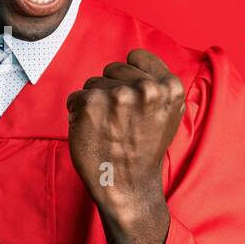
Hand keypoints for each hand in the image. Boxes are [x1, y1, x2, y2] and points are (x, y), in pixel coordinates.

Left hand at [66, 49, 185, 243]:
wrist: (128, 187)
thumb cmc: (144, 151)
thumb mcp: (169, 114)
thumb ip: (158, 84)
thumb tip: (136, 58)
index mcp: (169, 87)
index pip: (136, 57)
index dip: (130, 76)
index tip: (133, 99)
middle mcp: (145, 88)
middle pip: (112, 68)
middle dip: (111, 90)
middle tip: (120, 121)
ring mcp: (116, 95)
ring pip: (92, 83)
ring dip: (94, 103)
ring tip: (108, 129)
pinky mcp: (89, 104)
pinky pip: (75, 98)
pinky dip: (77, 114)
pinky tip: (92, 133)